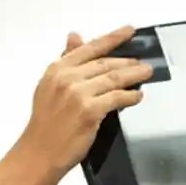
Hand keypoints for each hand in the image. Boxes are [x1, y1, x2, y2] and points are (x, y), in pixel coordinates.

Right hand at [16, 25, 153, 176]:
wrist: (39, 153)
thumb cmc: (45, 125)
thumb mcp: (49, 87)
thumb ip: (66, 62)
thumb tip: (75, 36)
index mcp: (57, 70)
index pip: (90, 48)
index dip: (112, 38)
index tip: (129, 31)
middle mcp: (67, 78)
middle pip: (105, 63)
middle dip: (127, 61)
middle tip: (142, 63)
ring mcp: (79, 94)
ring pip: (114, 78)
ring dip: (134, 75)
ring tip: (146, 73)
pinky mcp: (90, 111)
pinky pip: (117, 98)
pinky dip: (130, 96)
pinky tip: (138, 96)